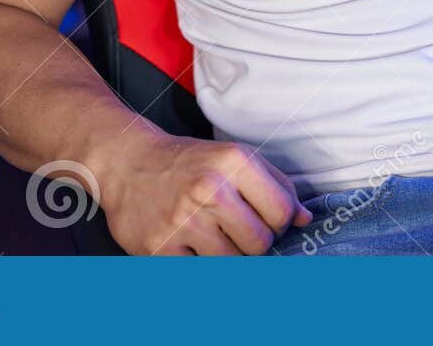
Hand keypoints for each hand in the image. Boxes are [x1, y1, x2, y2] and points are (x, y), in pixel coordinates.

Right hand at [96, 128, 313, 254]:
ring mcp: (182, 220)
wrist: (128, 162)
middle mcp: (209, 189)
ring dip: (230, 258)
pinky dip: (203, 268)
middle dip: (256, 245)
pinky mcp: (159, 247)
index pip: (280, 212)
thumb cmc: (189, 162)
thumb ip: (276, 184)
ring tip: (217, 239)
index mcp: (233, 162)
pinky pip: (199, 275)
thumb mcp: (235, 157)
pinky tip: (196, 250)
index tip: (266, 223)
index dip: (279, 224)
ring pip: (232, 264)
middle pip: (259, 244)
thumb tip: (304, 220)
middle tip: (240, 234)